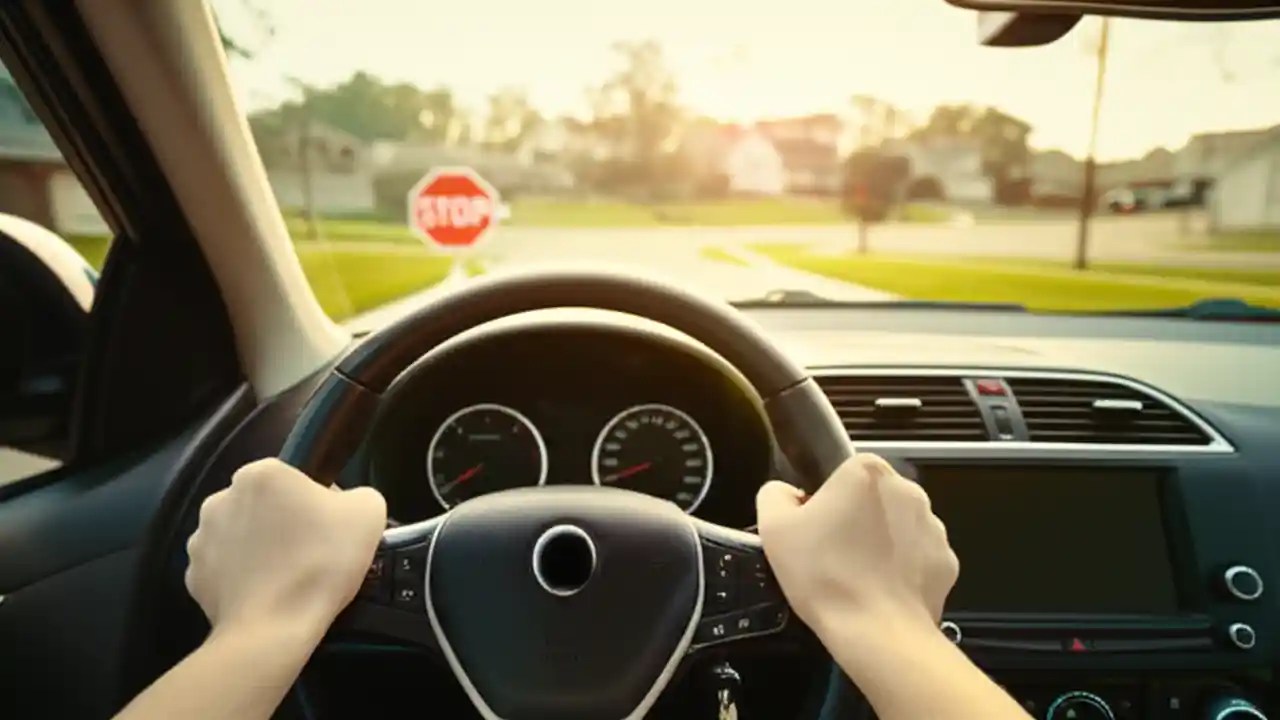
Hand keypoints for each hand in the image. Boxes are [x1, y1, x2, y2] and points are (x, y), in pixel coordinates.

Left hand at [185, 459, 386, 637]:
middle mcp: (221, 497)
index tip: (331, 531)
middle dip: (284, 523)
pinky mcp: (193, 575)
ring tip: (286, 579)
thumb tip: (342, 504)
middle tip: (311, 555)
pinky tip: (264, 595)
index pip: (297, 479)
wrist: (275, 628)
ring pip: (241, 536)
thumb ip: (358, 495)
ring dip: (259, 549)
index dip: (318, 503)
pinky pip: (224, 569)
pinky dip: (241, 578)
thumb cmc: (322, 562)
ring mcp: (201, 538)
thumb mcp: (368, 513)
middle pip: (265, 505)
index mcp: (262, 474)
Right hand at [756, 454, 958, 647]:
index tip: (814, 531)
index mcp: (868, 471)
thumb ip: (775, 494)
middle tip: (831, 556)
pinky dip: (902, 569)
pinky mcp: (947, 561)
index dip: (824, 500)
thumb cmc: (824, 575)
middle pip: (872, 498)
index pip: (841, 473)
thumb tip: (789, 494)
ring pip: (897, 527)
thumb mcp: (774, 528)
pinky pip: (917, 557)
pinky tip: (881, 591)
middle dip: (855, 519)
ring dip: (880, 543)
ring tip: (856, 578)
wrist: (876, 633)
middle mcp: (908, 490)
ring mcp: (934, 526)